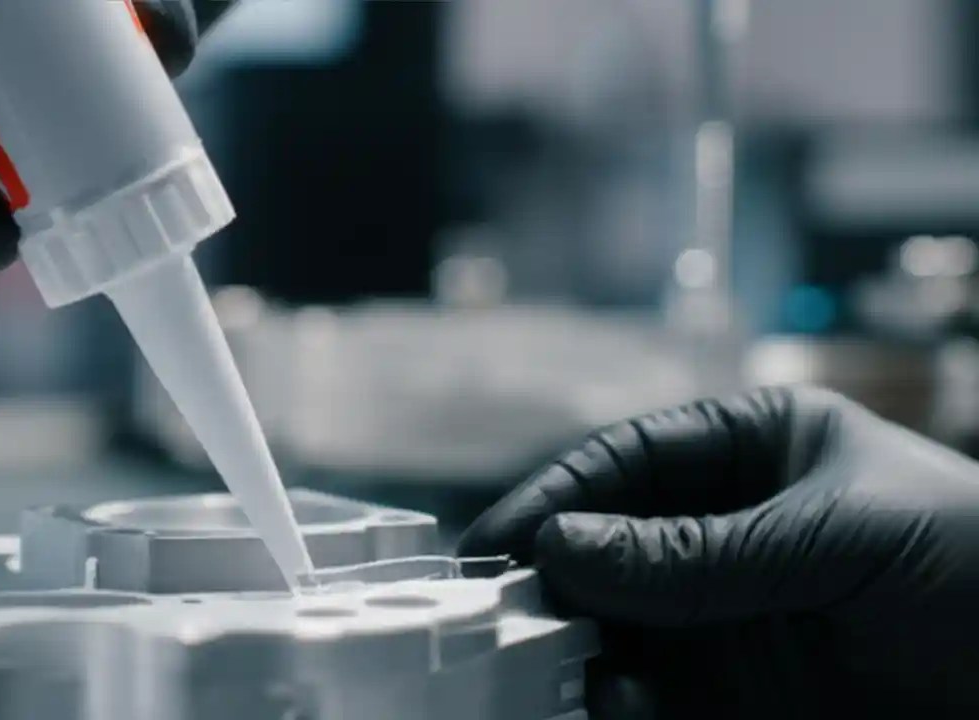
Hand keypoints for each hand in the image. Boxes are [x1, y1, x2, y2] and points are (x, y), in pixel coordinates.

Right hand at [459, 386, 978, 718]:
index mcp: (757, 450)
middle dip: (562, 579)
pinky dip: (627, 700)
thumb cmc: (974, 561)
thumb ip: (698, 555)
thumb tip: (563, 547)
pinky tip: (619, 707)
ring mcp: (734, 612)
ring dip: (587, 648)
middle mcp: (731, 528)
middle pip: (614, 547)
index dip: (562, 495)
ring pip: (626, 625)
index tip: (504, 539)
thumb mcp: (833, 541)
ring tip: (564, 673)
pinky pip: (660, 691)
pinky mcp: (744, 689)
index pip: (632, 460)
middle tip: (510, 615)